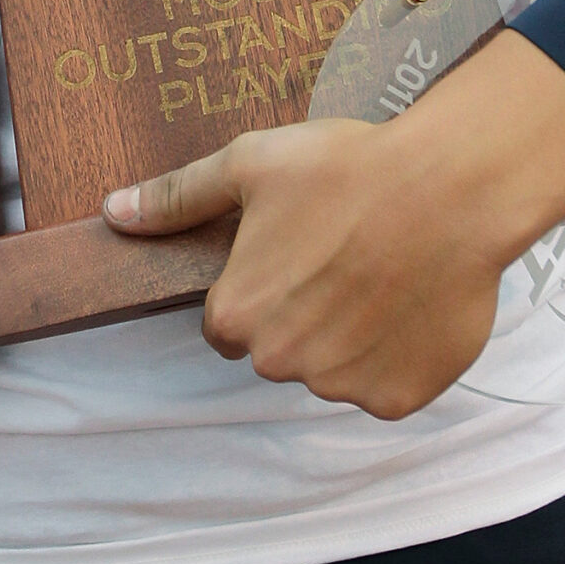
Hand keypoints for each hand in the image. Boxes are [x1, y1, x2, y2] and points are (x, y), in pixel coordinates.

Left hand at [104, 28, 564, 419]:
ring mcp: (343, 388)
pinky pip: (382, 386)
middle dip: (300, 312)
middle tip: (340, 256)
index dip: (258, 284)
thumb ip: (178, 197)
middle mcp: (282, 366)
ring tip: (381, 272)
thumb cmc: (346, 169)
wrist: (451, 189)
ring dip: (347, 335)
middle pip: (278, 350)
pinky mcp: (399, 399)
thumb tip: (113, 212)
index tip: (294, 251)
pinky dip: (393, 355)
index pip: (227, 322)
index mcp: (238, 316)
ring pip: (329, 369)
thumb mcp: (250, 164)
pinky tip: (409, 302)